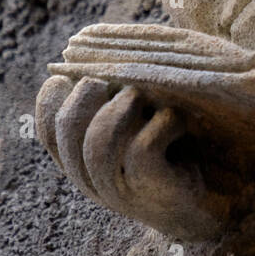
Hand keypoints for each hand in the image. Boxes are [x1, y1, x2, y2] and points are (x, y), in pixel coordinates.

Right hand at [35, 76, 222, 238]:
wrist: (206, 205)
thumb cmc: (171, 151)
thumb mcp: (136, 125)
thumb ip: (113, 98)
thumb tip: (96, 49)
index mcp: (81, 162)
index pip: (48, 130)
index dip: (51, 98)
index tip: (70, 74)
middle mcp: (92, 180)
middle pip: (67, 131)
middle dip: (85, 94)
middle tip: (109, 77)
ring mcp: (120, 190)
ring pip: (98, 143)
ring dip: (119, 108)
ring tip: (140, 93)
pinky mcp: (150, 190)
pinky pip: (141, 151)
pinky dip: (161, 123)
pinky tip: (176, 118)